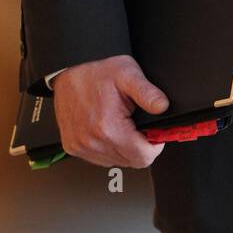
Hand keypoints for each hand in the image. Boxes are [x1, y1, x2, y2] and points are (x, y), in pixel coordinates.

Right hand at [52, 55, 169, 168]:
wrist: (69, 70)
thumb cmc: (97, 72)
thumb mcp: (129, 74)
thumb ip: (148, 93)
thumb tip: (163, 107)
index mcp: (108, 127)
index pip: (143, 157)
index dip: (155, 145)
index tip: (155, 133)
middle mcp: (91, 142)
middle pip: (131, 162)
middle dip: (140, 145)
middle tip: (137, 123)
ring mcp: (80, 147)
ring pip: (116, 162)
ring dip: (124, 148)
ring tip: (121, 123)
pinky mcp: (72, 148)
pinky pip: (100, 159)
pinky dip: (109, 148)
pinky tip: (108, 129)